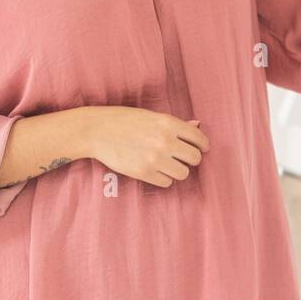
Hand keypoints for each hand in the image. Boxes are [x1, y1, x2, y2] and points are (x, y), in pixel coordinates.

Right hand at [83, 107, 208, 188]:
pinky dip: (164, 178)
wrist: (97, 131)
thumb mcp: (152, 116)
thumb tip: (198, 126)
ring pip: (183, 173)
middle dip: (192, 159)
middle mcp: (164, 141)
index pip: (199, 138)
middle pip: (194, 158)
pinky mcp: (143, 173)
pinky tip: (156, 170)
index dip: (203, 145)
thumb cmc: (125, 120)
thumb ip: (176, 124)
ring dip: (178, 170)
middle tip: (184, 158)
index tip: (202, 148)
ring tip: (169, 164)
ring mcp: (154, 158)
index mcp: (168, 123)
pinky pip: (167, 182)